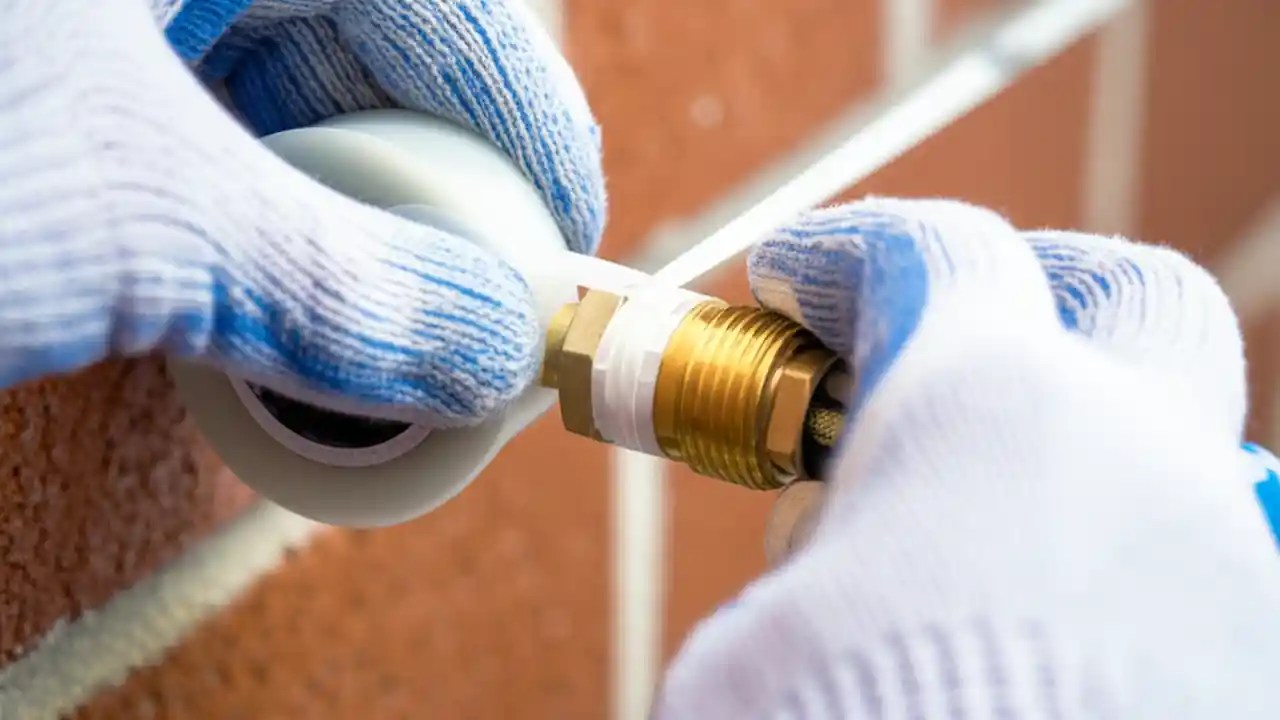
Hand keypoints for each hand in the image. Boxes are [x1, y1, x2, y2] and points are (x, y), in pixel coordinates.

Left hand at [0, 0, 603, 424]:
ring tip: (381, 316)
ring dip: (343, 221)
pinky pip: (192, 152)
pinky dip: (248, 236)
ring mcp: (101, 42)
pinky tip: (260, 300)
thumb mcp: (129, 224)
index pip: (431, 4)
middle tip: (484, 292)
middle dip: (437, 181)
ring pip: (279, 111)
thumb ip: (327, 283)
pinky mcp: (58, 111)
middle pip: (365, 58)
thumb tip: (492, 348)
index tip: (566, 233)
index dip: (527, 116)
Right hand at [656, 199, 1279, 717]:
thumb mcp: (757, 657)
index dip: (846, 254)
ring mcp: (1225, 570)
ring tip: (961, 537)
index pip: (933, 257)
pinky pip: (1189, 578)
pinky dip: (1105, 572)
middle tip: (945, 326)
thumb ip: (803, 571)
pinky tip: (1031, 641)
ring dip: (1068, 453)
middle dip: (1029, 285)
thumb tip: (838, 564)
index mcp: (991, 421)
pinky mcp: (1255, 667)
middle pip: (1124, 295)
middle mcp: (1142, 467)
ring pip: (1169, 451)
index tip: (789, 279)